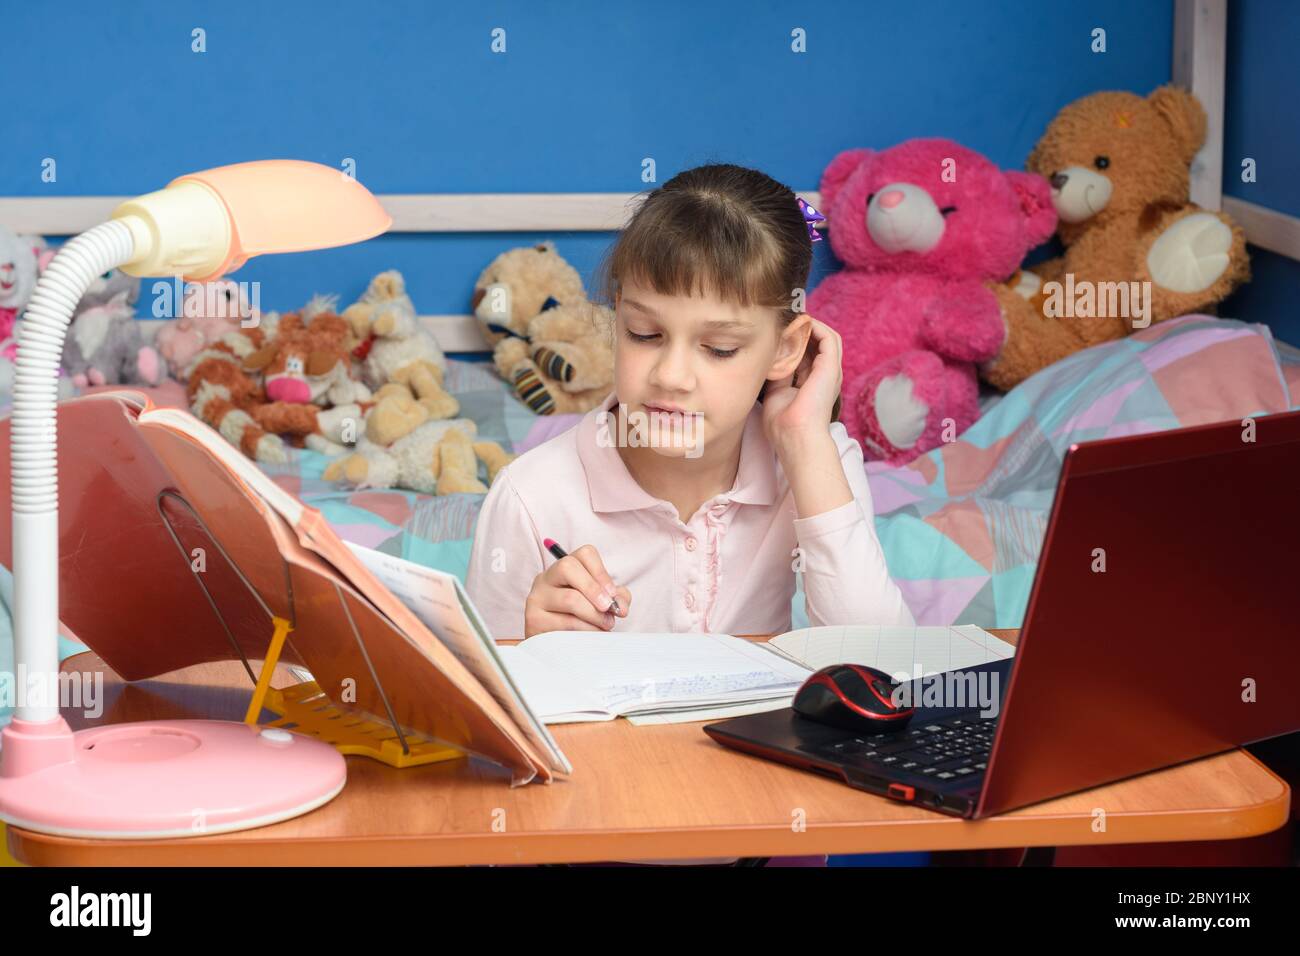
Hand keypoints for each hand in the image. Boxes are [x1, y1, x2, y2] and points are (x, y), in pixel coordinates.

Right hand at [524, 544, 630, 637]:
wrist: (555, 644)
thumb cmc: (580, 619)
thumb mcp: (601, 603)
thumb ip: (616, 599)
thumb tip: (621, 607)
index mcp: (564, 569)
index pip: (584, 554)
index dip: (602, 572)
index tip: (613, 593)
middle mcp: (546, 578)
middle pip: (568, 567)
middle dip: (594, 589)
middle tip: (609, 608)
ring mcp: (537, 597)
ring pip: (569, 598)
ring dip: (595, 615)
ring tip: (605, 625)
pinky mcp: (534, 619)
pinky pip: (565, 622)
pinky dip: (586, 629)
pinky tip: (591, 634)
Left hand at [761, 316, 842, 448]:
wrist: (795, 437)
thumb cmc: (784, 425)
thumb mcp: (775, 394)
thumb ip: (776, 376)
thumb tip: (769, 360)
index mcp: (814, 384)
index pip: (807, 355)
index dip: (794, 341)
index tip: (777, 332)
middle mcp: (825, 376)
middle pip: (818, 344)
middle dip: (802, 330)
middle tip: (783, 321)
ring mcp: (830, 371)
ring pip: (826, 337)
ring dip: (810, 326)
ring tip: (792, 319)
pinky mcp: (831, 367)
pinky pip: (828, 337)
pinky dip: (815, 327)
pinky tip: (798, 323)